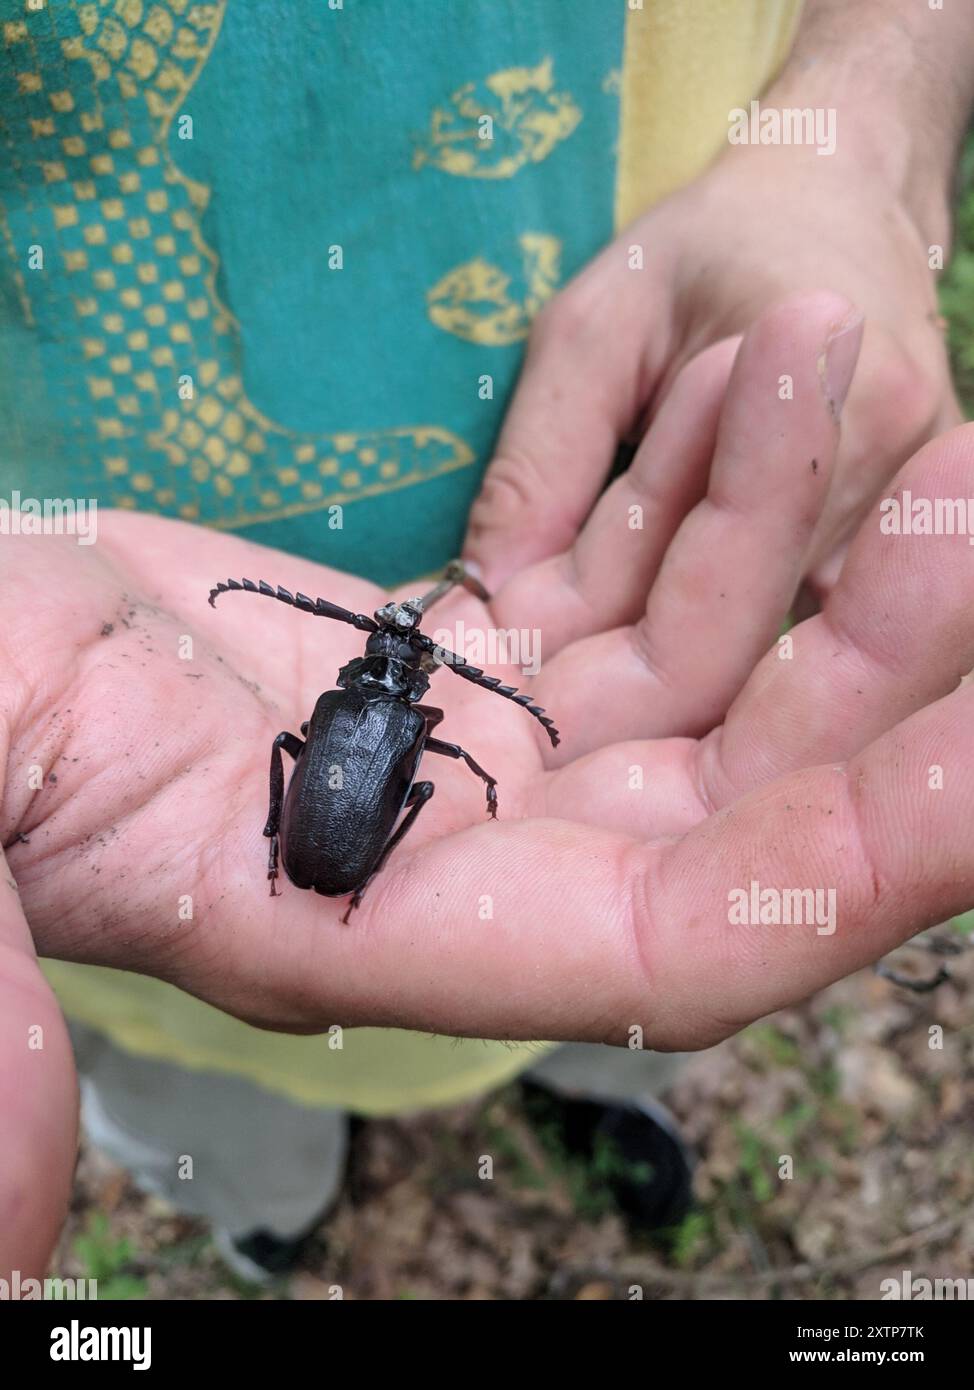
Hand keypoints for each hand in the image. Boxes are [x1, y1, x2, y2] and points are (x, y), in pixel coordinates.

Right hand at [4, 424, 973, 1270]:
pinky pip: (624, 598)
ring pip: (699, 678)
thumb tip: (4, 1251)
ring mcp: (481, 758)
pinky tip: (754, 414)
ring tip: (894, 422)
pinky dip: (696, 514)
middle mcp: (475, 860)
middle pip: (737, 800)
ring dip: (803, 559)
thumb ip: (0, 1044)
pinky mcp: (462, 666)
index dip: (848, 872)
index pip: (680, 946)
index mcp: (388, 933)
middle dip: (881, 685)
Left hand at [463, 17, 967, 739]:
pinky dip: (720, 650)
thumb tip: (490, 598)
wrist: (836, 205)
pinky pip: (796, 624)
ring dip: (673, 674)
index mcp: (815, 380)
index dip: (601, 622)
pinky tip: (639, 681)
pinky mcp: (899, 535)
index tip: (503, 666)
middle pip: (751, 623)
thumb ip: (544, 456)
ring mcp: (907, 508)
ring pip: (773, 638)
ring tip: (571, 718)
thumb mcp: (592, 326)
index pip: (704, 548)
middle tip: (526, 732)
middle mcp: (888, 463)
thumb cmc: (700, 250)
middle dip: (633, 678)